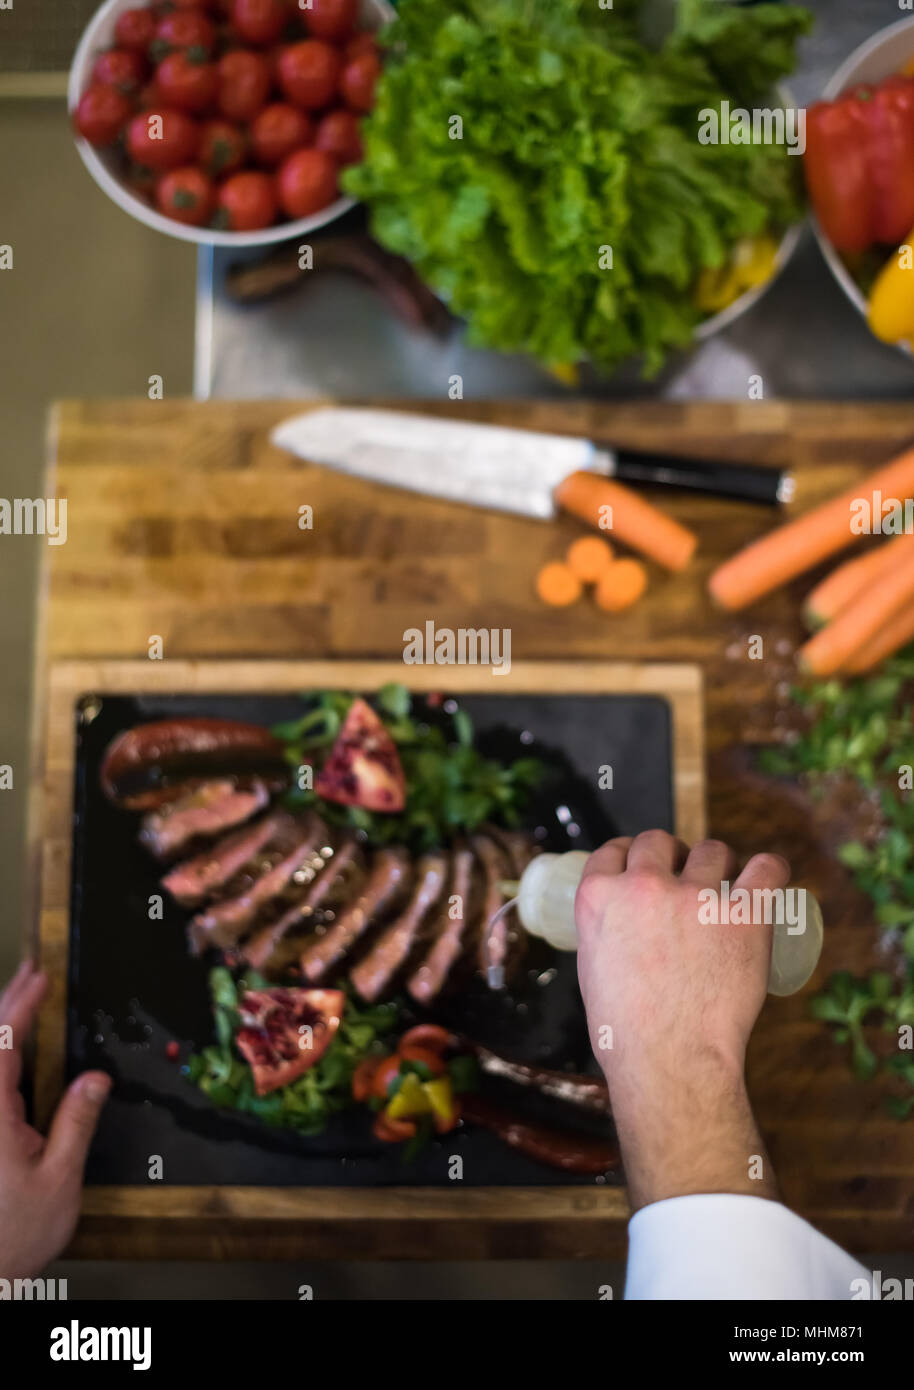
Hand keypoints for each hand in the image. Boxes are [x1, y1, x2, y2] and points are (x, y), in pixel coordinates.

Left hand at [0, 961, 110, 1278]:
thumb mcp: (58, 1180)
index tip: (40, 976)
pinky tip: (7, 1058)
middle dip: (7, 1004)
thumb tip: (96, 1079)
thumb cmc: (13, 1236)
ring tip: (18, 1001)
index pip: (3, 1043)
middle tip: (29, 973)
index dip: (22, 1005)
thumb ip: (76, 1123)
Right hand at [574, 831, 789, 1210]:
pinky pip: (766, 868)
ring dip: (717, 864)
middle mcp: (643, 885)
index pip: (613, 850)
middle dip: (672, 855)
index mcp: (599, 896)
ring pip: (711, 850)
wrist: (668, 1061)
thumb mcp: (592, 971)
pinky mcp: (743, 913)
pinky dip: (769, 868)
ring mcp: (694, 895)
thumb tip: (623, 930)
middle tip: (686, 879)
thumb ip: (605, 937)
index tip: (644, 866)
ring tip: (728, 885)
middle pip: (659, 841)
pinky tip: (768, 876)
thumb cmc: (626, 1033)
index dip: (631, 855)